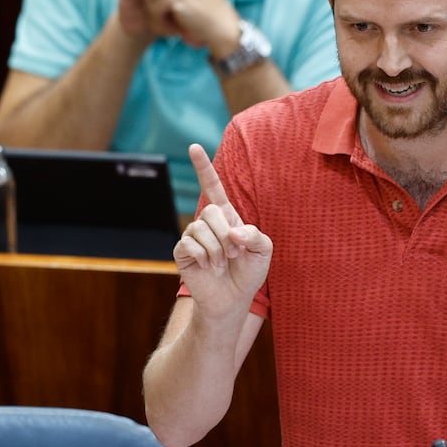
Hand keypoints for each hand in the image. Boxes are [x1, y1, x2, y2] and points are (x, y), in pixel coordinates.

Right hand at [174, 143, 271, 318]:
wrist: (234, 299)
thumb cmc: (249, 272)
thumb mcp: (263, 250)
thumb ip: (255, 235)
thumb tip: (232, 232)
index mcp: (227, 217)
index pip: (212, 187)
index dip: (203, 168)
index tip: (194, 147)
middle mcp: (207, 223)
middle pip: (210, 211)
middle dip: (226, 234)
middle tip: (233, 254)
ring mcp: (192, 237)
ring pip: (200, 228)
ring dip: (217, 249)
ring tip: (221, 263)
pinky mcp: (182, 252)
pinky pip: (190, 244)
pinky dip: (205, 257)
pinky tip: (208, 267)